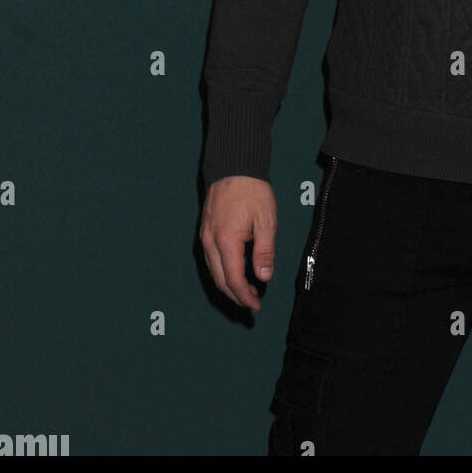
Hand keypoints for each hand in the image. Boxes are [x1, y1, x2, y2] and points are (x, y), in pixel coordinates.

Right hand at [199, 175, 277, 311]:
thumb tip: (264, 277)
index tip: (256, 306)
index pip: (233, 279)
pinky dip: (222, 271)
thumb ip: (265, 251)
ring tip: (246, 291)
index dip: (244, 296)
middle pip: (220, 279)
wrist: (234, 166)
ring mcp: (205, 236)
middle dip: (235, 295)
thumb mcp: (266, 220)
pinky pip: (211, 259)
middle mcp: (210, 241)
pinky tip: (234, 271)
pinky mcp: (205, 230)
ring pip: (213, 270)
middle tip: (252, 304)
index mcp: (226, 240)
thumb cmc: (252, 191)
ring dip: (228, 285)